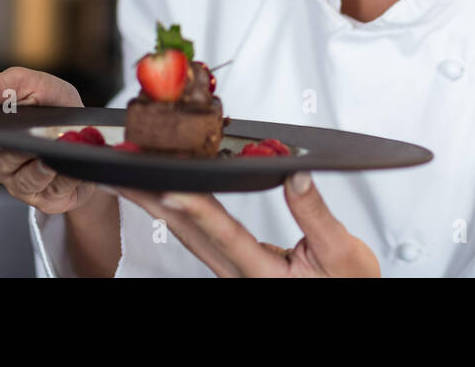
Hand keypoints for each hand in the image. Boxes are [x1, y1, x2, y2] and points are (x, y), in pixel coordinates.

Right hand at [0, 67, 100, 215]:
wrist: (96, 140)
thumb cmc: (58, 112)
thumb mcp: (37, 87)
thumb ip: (2, 85)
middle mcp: (2, 163)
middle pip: (1, 159)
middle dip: (14, 147)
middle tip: (23, 138)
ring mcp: (23, 183)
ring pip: (24, 178)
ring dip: (38, 166)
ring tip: (48, 155)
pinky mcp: (48, 198)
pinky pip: (52, 190)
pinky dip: (61, 178)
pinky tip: (65, 167)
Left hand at [112, 172, 380, 276]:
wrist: (351, 303)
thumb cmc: (350, 284)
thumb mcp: (342, 251)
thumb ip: (315, 213)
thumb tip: (295, 173)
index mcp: (264, 273)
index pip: (225, 235)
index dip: (196, 209)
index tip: (169, 189)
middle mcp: (240, 274)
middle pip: (189, 233)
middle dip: (153, 199)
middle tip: (123, 171)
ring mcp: (232, 271)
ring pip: (187, 234)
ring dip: (157, 203)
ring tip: (130, 176)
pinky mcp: (233, 265)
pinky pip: (198, 235)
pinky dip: (179, 210)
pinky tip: (166, 193)